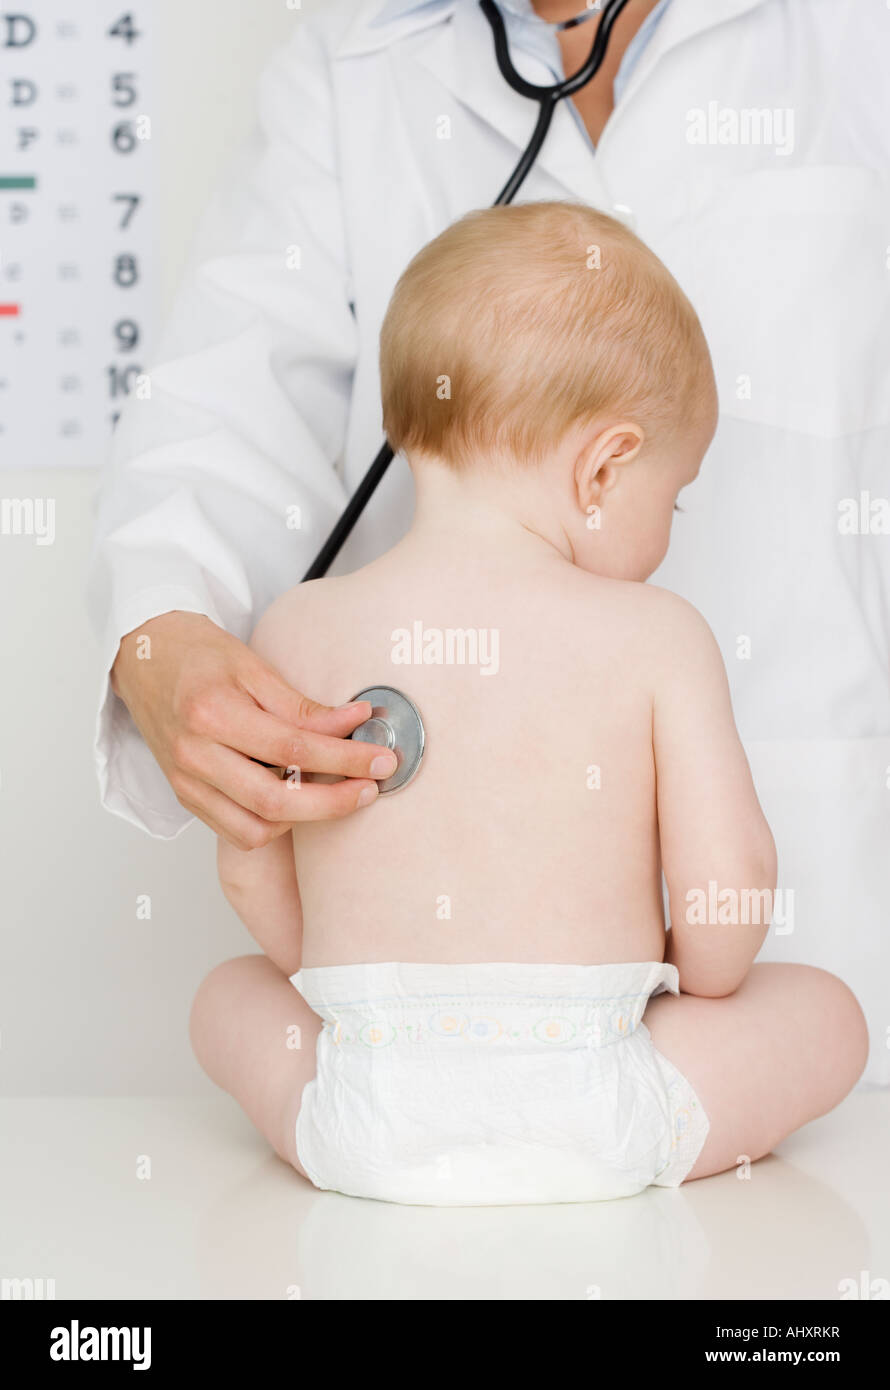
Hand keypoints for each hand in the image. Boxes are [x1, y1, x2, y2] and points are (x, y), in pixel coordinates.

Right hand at [110, 611, 396, 847]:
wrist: (143, 657)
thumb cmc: (196, 654)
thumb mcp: (253, 666)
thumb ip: (302, 705)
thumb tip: (354, 723)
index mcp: (211, 713)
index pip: (293, 749)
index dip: (345, 759)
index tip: (381, 759)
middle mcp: (194, 755)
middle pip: (274, 801)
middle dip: (333, 802)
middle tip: (371, 789)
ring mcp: (186, 782)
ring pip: (255, 828)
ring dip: (302, 819)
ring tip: (335, 793)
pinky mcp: (185, 796)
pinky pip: (236, 831)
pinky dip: (272, 824)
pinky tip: (297, 800)